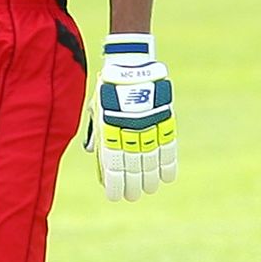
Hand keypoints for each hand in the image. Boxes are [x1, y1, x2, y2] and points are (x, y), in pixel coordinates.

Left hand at [83, 34, 176, 201]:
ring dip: (150, 179)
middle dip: (132, 186)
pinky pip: (168, 147)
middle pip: (132, 167)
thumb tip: (92, 153)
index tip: (115, 197)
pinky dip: (168, 164)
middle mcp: (129, 132)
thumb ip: (96, 133)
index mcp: (109, 131)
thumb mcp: (97, 110)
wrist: (129, 65)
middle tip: (133, 196)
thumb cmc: (108, 89)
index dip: (114, 184)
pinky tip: (166, 177)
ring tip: (148, 189)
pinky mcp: (163, 119)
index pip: (112, 165)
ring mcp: (147, 127)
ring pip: (150, 161)